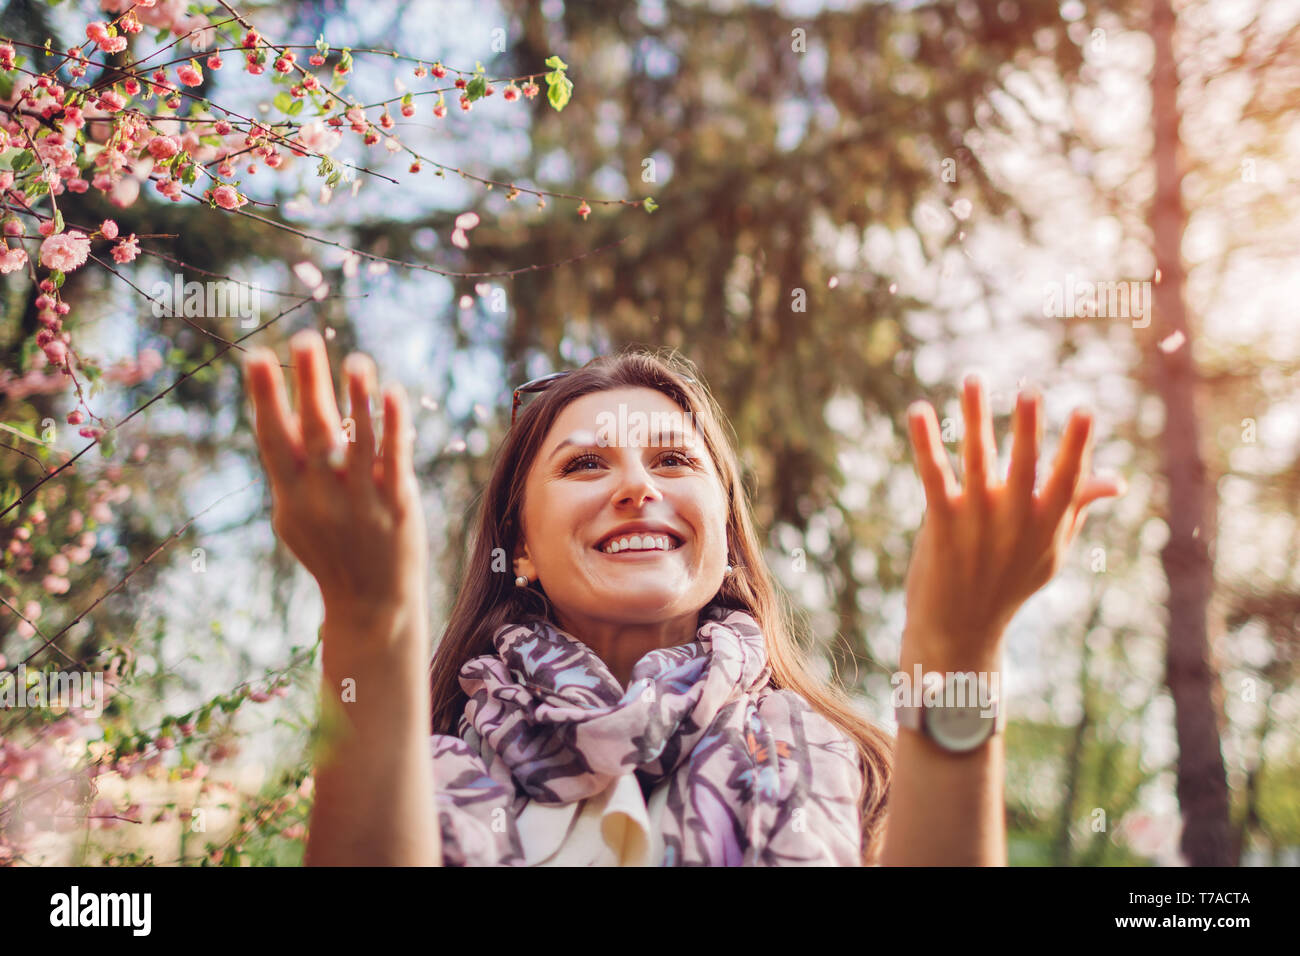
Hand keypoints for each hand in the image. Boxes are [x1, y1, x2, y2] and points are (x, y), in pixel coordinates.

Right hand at [242, 329, 427, 641]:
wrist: (370, 604)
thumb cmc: (330, 553)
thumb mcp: (296, 518)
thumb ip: (290, 473)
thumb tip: (278, 417)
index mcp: (290, 496)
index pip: (273, 438)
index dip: (264, 397)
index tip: (257, 356)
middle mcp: (323, 496)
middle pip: (313, 431)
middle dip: (308, 384)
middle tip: (304, 338)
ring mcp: (362, 500)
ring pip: (359, 440)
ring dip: (357, 398)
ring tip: (356, 360)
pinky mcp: (398, 504)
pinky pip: (395, 457)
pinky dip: (394, 425)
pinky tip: (394, 392)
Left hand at [901, 375, 1124, 669]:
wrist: (959, 630)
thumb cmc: (1009, 583)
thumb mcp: (1051, 550)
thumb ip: (1076, 508)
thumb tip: (1117, 481)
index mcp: (1047, 525)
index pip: (1066, 480)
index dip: (1077, 446)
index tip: (1086, 411)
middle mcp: (1015, 522)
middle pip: (1024, 466)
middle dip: (1029, 427)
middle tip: (1030, 389)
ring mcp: (977, 522)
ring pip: (977, 460)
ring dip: (975, 418)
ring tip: (973, 379)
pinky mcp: (940, 523)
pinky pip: (933, 475)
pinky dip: (925, 441)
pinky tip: (919, 410)